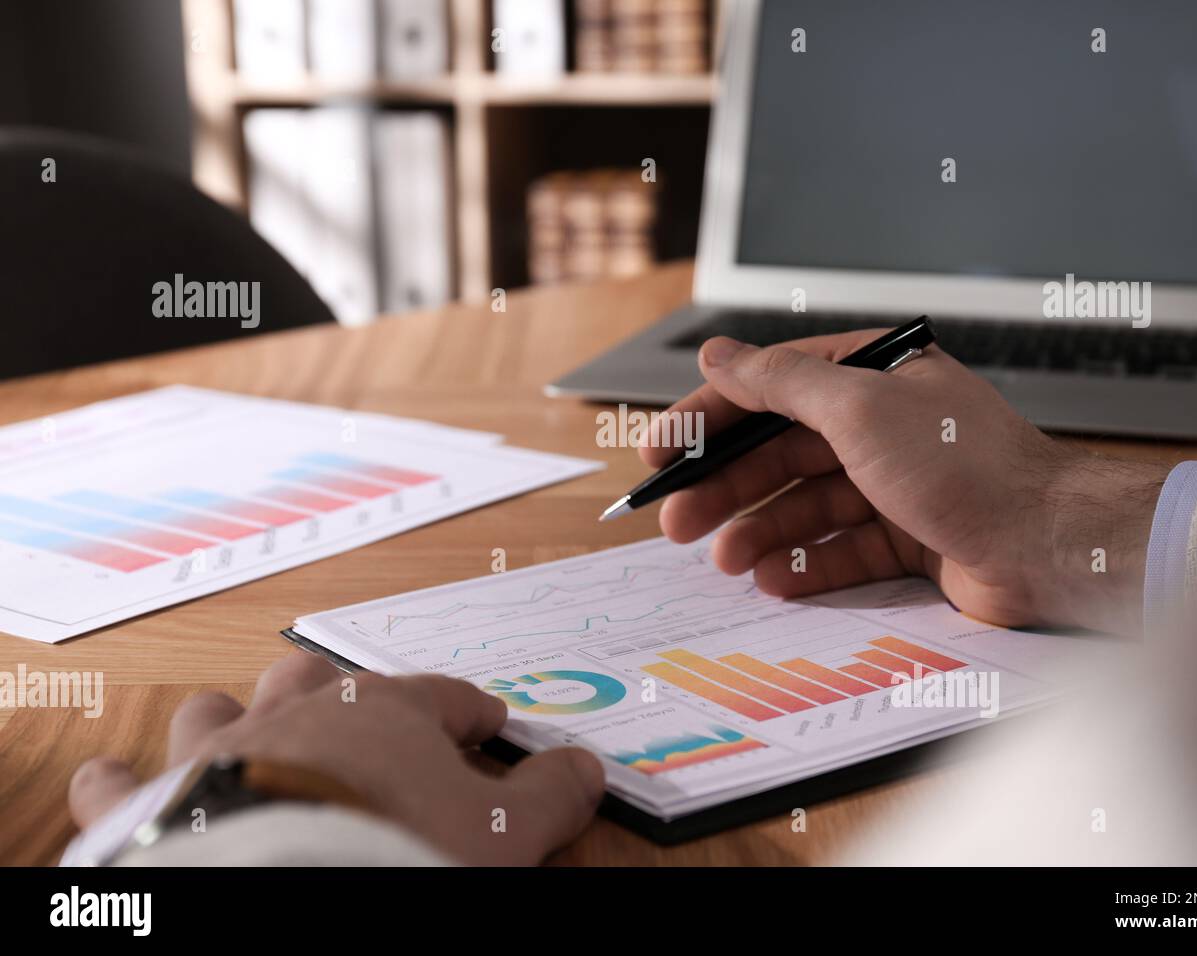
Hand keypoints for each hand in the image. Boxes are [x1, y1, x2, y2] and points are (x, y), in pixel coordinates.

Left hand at [68, 652, 604, 863]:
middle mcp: (297, 714)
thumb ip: (549, 798)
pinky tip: (114, 784)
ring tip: (239, 730)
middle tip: (357, 712)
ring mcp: (217, 751)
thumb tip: (589, 769)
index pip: (439, 695)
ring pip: (216, 706)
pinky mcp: (147, 804)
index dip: (465, 708)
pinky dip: (116, 785)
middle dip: (338, 689)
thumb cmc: (404, 850)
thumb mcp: (503, 834)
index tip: (484, 719)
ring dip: (227, 716)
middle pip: (317, 676)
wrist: (284, 886)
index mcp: (386, 714)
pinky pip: (116, 783)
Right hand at [639, 331, 1166, 633]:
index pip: (770, 389)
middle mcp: (881, 425)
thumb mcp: (858, 408)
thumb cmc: (964, 465)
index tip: (659, 451)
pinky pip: (839, 549)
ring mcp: (894, 483)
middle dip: (726, 488)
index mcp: (871, 377)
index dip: (708, 419)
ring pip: (805, 505)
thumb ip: (780, 381)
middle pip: (781, 453)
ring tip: (724, 561)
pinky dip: (805, 563)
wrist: (1049, 545)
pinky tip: (773, 579)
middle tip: (675, 522)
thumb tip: (718, 353)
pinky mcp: (907, 539)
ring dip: (759, 532)